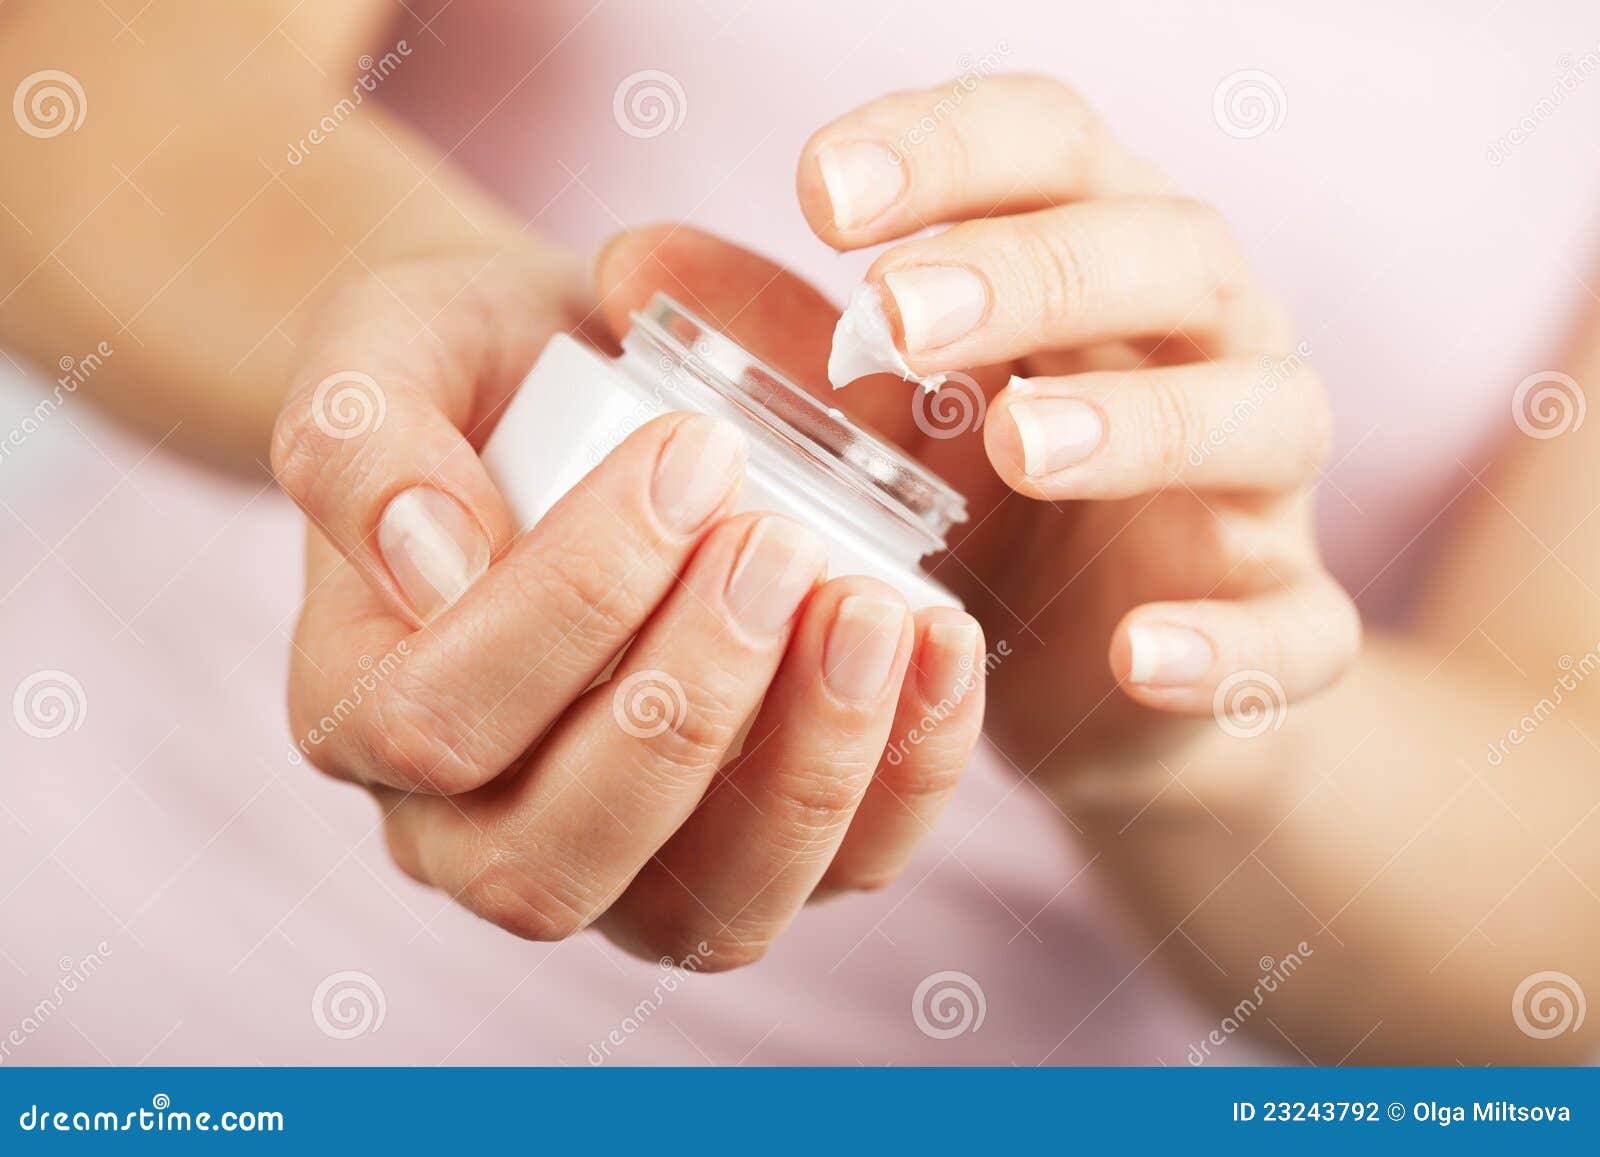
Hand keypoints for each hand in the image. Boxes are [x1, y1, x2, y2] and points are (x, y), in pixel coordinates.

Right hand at [270, 253, 985, 964]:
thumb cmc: (474, 371)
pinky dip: (903, 779)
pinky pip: (830, 876)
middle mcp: (467, 829)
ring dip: (804, 766)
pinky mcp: (743, 854)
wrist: (561, 389)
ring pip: (702, 913)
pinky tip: (939, 642)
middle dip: (684, 703)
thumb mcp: (388, 347)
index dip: (573, 602)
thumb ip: (361, 439)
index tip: (692, 454)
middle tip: (779, 543)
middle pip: (558, 855)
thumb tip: (431, 558)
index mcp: (361, 710)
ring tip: (871, 607)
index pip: (440, 722)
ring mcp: (614, 863)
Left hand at [599, 73, 1357, 793]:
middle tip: (897, 319)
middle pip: (1168, 254)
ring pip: (1264, 414)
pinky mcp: (1286, 619)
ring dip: (1147, 424)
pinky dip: (1234, 641)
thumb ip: (773, 344)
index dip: (947, 148)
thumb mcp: (878, 426)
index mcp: (1091, 267)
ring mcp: (1255, 489)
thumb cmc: (983, 519)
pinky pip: (1301, 627)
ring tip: (1019, 448)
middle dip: (1036, 272)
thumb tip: (629, 265)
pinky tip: (1139, 657)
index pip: (1049, 149)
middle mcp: (1198, 347)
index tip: (817, 188)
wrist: (1098, 686)